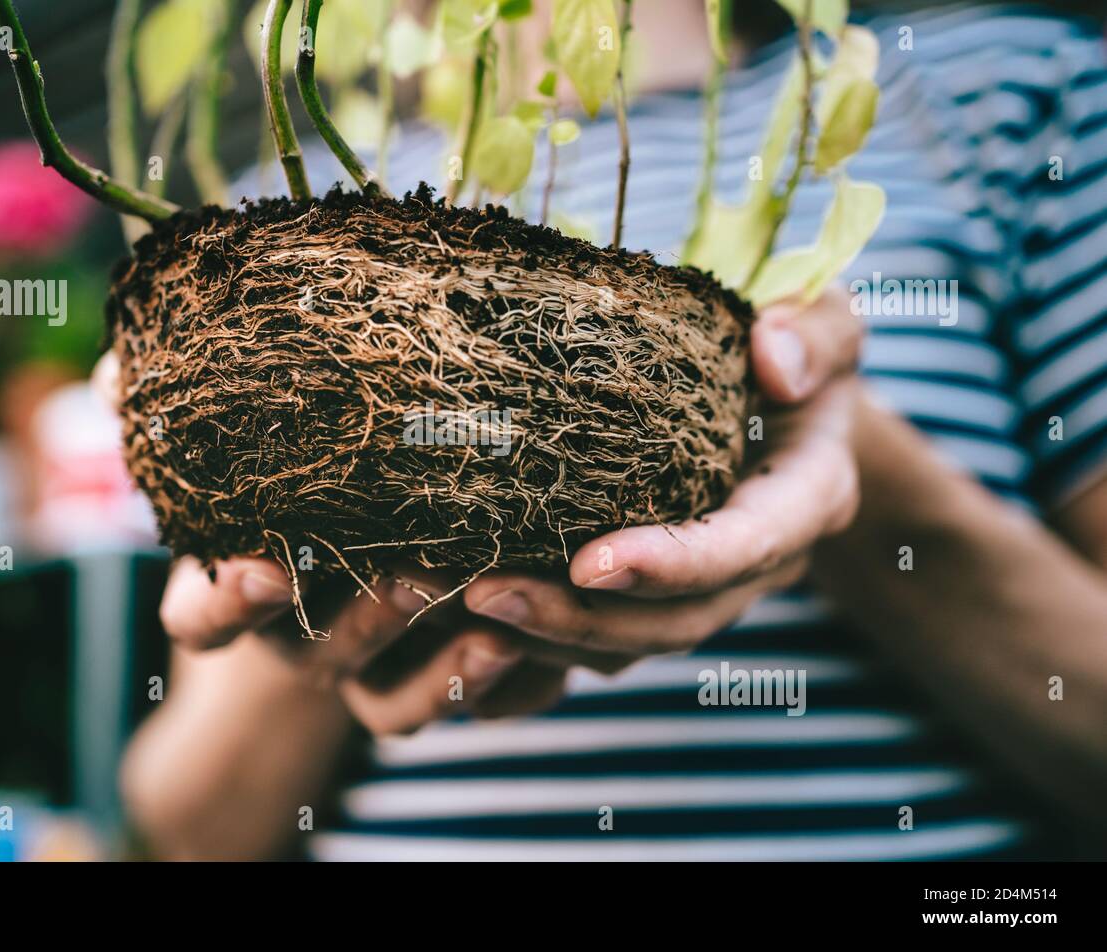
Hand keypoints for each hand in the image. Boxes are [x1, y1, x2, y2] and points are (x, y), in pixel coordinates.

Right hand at [93, 352, 585, 734]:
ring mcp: (363, 666)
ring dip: (435, 668)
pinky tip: (535, 643)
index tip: (270, 569)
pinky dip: (493, 681)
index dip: (229, 605)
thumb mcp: (229, 432)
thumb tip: (112, 372)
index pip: (203, 619)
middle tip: (415, 577)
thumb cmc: (284, 462)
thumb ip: (175, 406)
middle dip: (362, 623)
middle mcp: (295, 638)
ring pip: (386, 699)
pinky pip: (459, 703)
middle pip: (312, 657)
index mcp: (235, 590)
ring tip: (488, 617)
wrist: (360, 513)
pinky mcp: (430, 673)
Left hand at [460, 286, 862, 653]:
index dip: (670, 565)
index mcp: (805, 500)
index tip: (588, 562)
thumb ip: (817, 334)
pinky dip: (543, 643)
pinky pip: (607, 641)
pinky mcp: (665, 598)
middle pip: (675, 621)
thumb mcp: (830, 323)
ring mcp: (711, 591)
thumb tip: (775, 359)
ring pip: (634, 644)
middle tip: (484, 594)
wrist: (797, 413)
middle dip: (580, 620)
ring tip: (458, 606)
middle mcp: (760, 563)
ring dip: (548, 640)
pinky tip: (469, 624)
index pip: (741, 546)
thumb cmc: (801, 354)